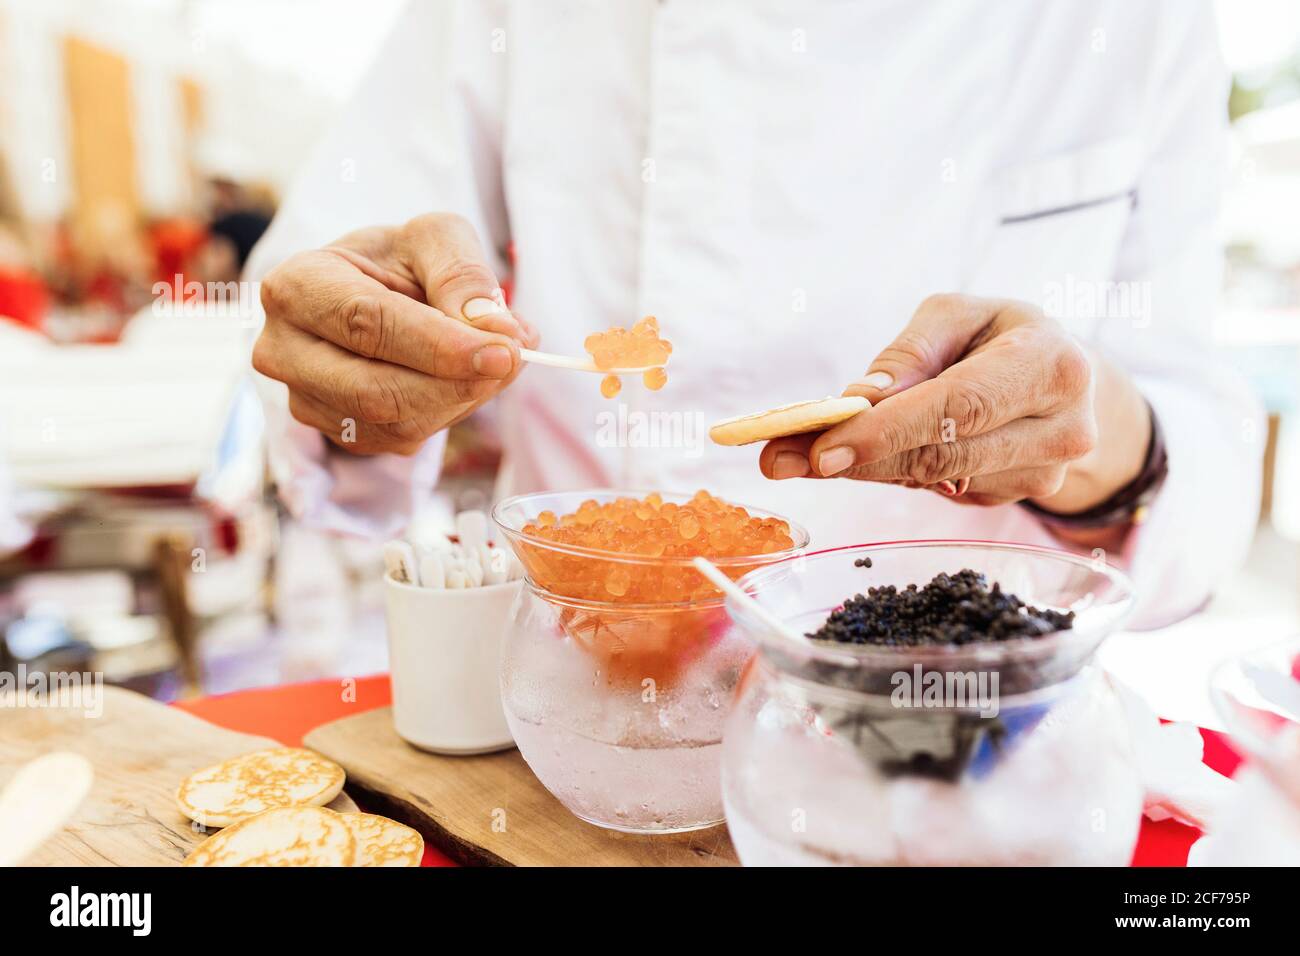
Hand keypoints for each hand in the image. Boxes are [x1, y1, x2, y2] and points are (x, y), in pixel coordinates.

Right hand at [253, 214, 537, 455]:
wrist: (374, 293)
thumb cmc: (399, 261)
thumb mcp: (434, 239)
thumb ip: (462, 274)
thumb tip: (496, 329)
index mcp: (297, 286)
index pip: (367, 324)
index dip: (440, 345)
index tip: (504, 351)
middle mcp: (284, 349)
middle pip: (375, 389)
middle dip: (456, 383)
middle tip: (513, 360)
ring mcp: (305, 398)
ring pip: (394, 422)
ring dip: (460, 398)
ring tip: (493, 361)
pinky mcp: (336, 432)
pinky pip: (401, 439)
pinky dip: (448, 413)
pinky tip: (463, 380)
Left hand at [760, 294, 1149, 513]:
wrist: (1065, 378)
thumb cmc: (1002, 336)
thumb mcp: (959, 316)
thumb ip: (911, 351)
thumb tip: (861, 396)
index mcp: (1052, 365)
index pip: (961, 406)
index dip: (888, 431)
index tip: (823, 448)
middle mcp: (1062, 426)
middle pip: (942, 454)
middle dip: (856, 459)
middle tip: (780, 459)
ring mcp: (1047, 472)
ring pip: (936, 479)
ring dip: (865, 469)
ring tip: (802, 454)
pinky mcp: (1022, 497)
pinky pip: (943, 489)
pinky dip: (895, 473)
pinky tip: (870, 455)